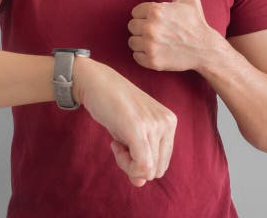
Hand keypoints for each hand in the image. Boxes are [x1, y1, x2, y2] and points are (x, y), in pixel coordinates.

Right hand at [74, 57, 176, 186]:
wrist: (96, 82)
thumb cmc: (113, 107)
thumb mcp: (131, 135)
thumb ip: (141, 159)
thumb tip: (140, 183)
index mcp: (170, 122)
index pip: (162, 163)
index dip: (142, 162)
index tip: (128, 144)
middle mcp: (167, 122)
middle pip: (156, 170)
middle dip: (135, 165)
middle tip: (121, 143)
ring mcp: (154, 125)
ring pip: (147, 171)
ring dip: (126, 162)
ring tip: (118, 139)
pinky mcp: (138, 129)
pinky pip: (141, 166)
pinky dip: (125, 163)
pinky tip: (114, 142)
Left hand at [128, 0, 217, 71]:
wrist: (205, 49)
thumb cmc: (196, 20)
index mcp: (156, 10)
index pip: (135, 11)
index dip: (146, 14)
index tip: (159, 18)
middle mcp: (151, 27)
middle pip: (131, 26)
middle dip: (142, 27)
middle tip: (158, 30)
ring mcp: (151, 45)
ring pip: (132, 41)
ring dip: (141, 41)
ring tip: (157, 40)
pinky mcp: (152, 61)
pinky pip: (136, 56)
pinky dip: (144, 55)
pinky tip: (157, 50)